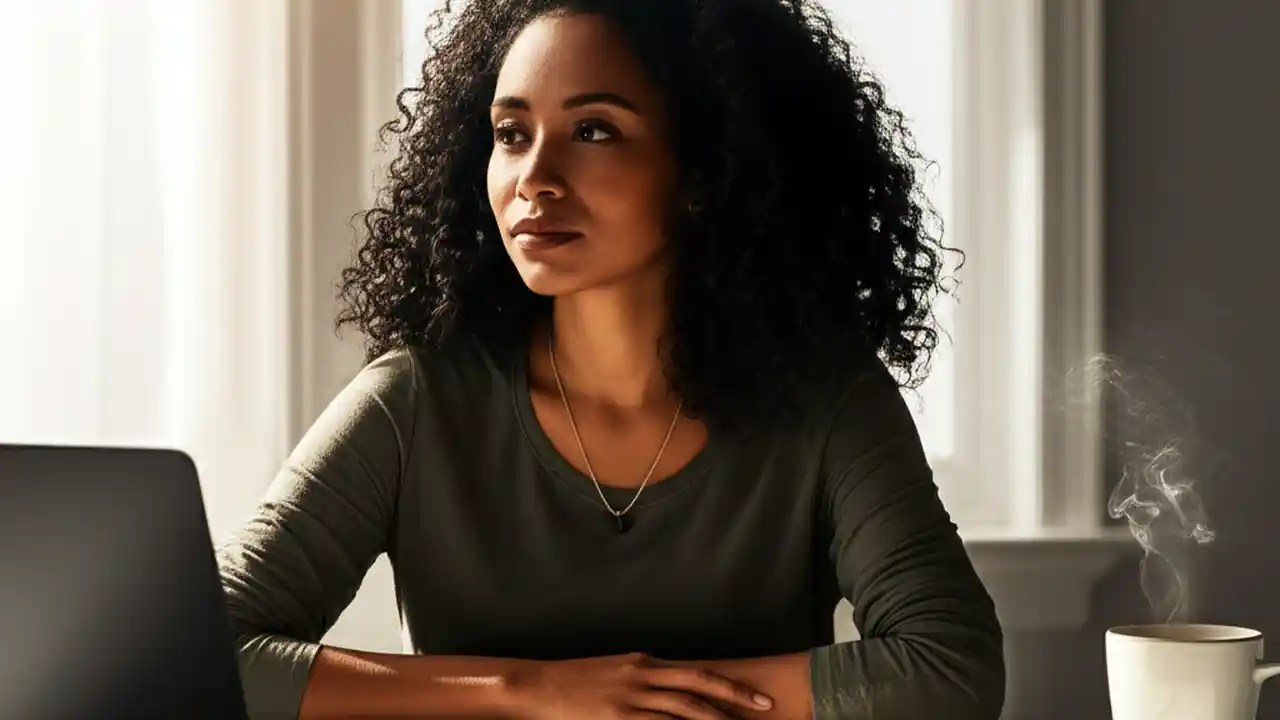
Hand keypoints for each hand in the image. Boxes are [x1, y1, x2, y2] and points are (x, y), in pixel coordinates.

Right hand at [511, 651, 774, 719]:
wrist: (536, 684)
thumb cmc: (573, 682)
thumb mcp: (614, 671)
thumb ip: (643, 679)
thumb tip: (672, 692)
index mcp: (644, 662)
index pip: (696, 674)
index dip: (727, 686)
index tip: (754, 697)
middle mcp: (642, 675)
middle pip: (698, 686)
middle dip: (735, 698)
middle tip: (765, 707)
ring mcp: (630, 697)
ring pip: (683, 710)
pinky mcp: (617, 716)